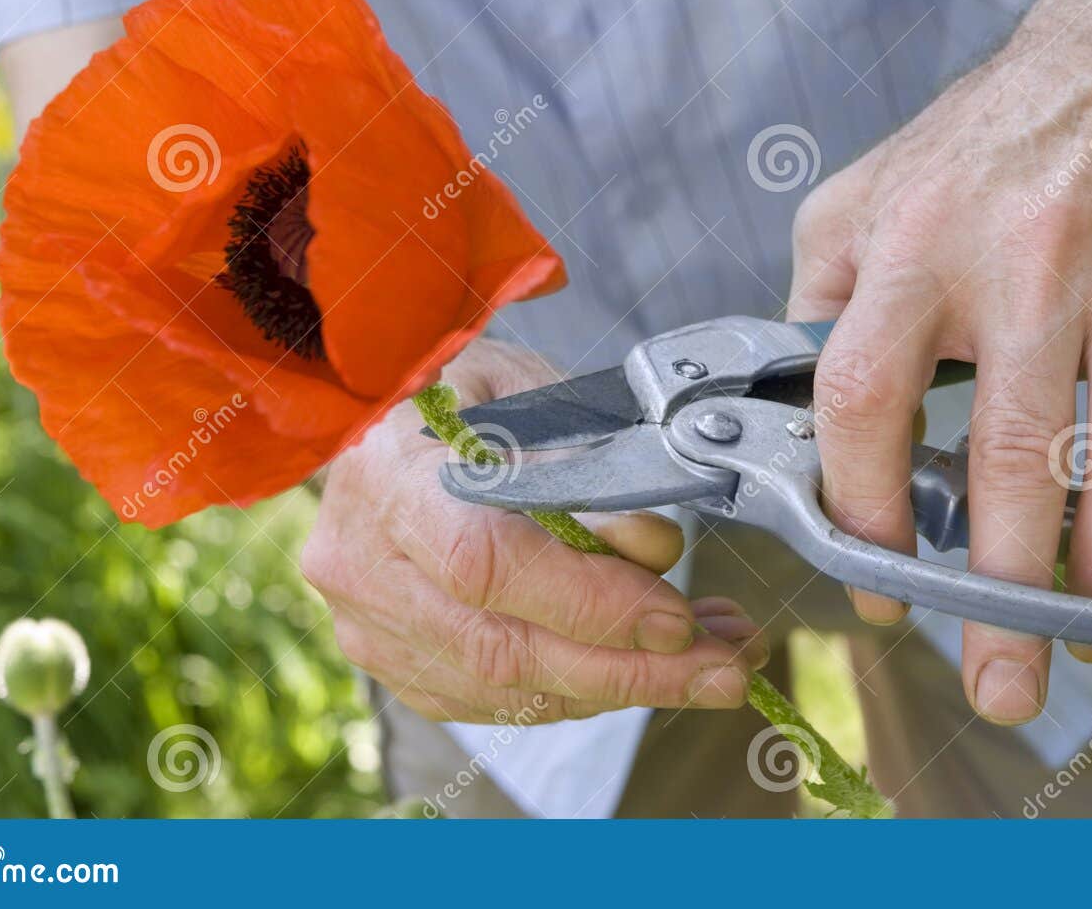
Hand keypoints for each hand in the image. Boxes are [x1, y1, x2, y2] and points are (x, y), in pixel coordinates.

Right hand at [301, 339, 766, 723]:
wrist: (380, 423)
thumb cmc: (466, 396)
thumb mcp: (530, 391)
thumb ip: (586, 464)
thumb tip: (653, 549)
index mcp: (387, 475)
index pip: (485, 563)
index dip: (588, 601)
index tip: (677, 620)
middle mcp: (363, 566)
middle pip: (504, 648)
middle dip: (632, 669)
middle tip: (728, 670)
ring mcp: (370, 628)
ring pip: (509, 689)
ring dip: (624, 686)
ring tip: (714, 663)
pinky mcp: (396, 665)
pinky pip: (499, 701)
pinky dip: (582, 690)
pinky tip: (647, 668)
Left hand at [788, 4, 1091, 724]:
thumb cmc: (982, 145)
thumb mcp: (856, 199)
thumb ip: (810, 304)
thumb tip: (778, 413)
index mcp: (916, 250)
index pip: (865, 402)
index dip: (859, 506)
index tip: (871, 579)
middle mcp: (1027, 264)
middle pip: (1009, 456)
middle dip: (1001, 592)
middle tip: (998, 686)